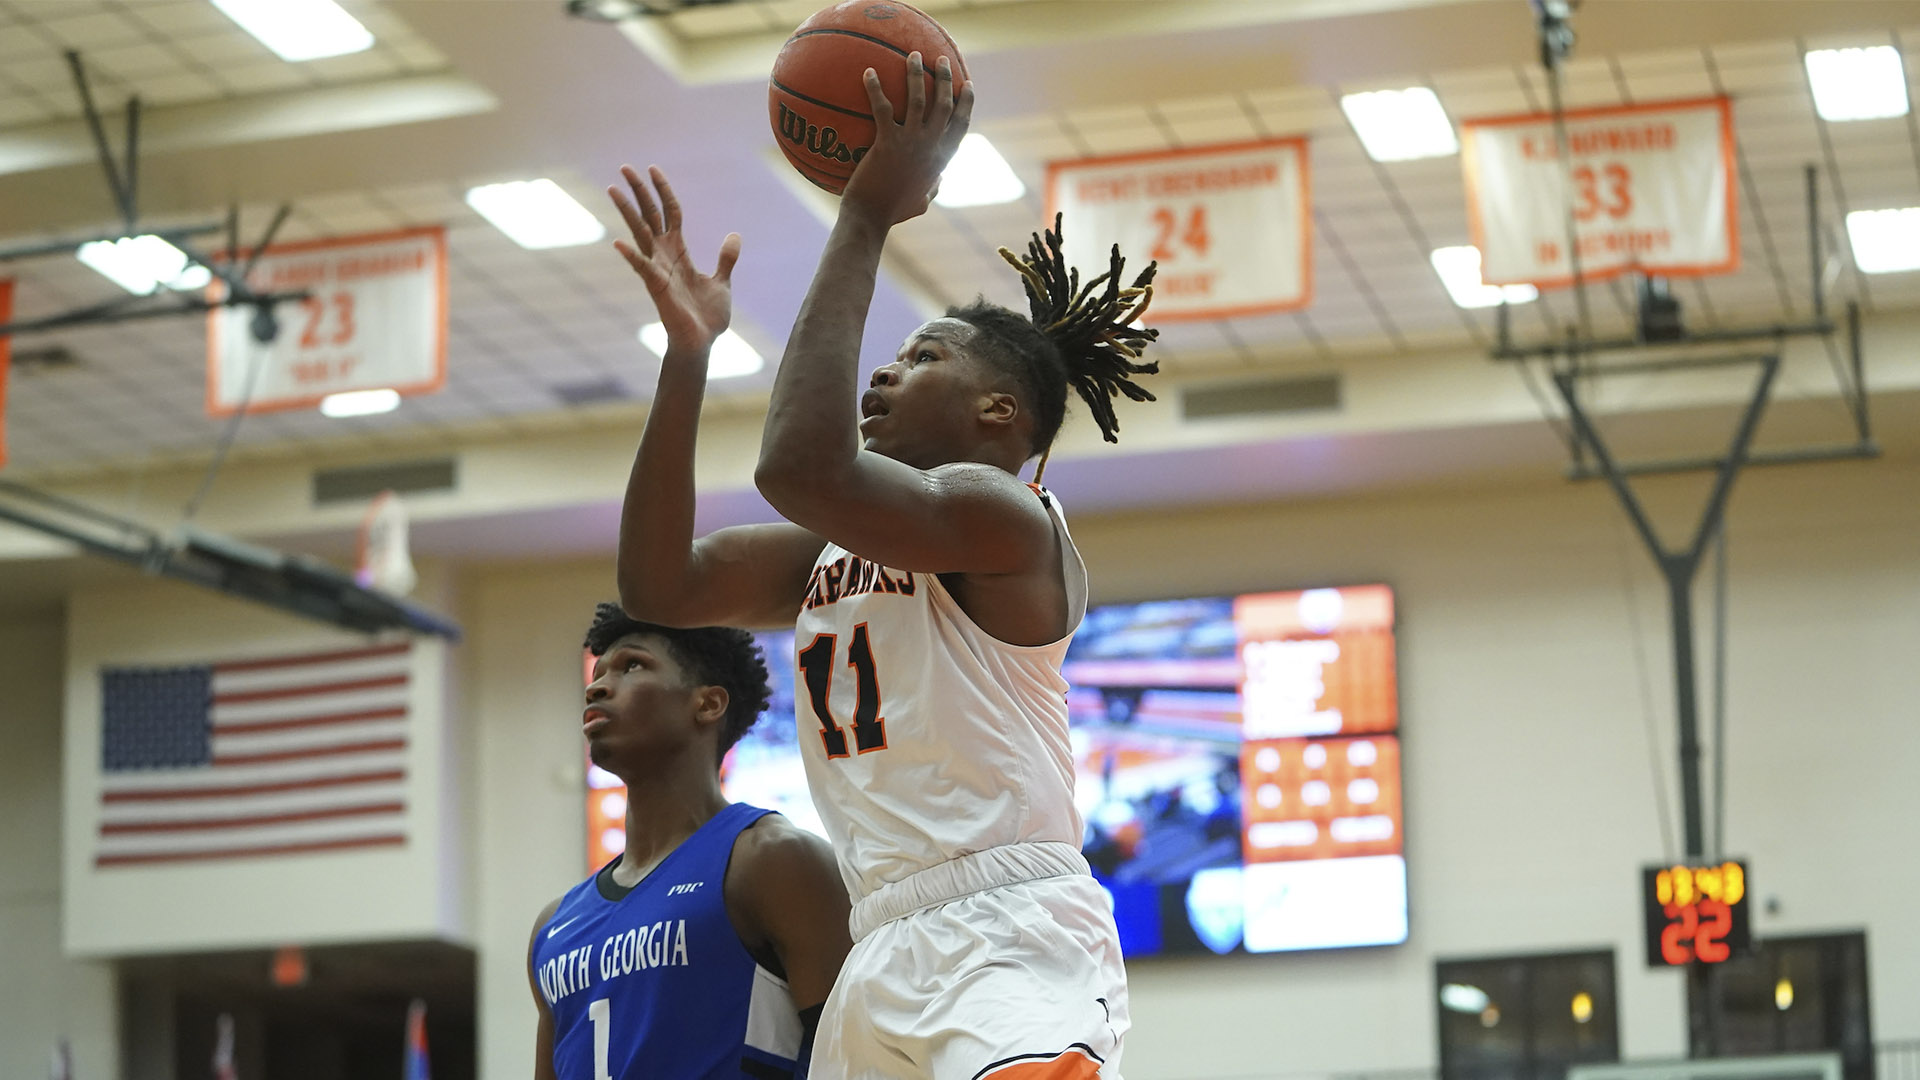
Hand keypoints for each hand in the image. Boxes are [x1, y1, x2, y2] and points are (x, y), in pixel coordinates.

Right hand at [608, 165, 741, 360]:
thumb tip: (734, 235)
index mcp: (678, 251)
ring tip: (612, 189)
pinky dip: (631, 256)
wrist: (702, 343)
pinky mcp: (657, 287)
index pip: (670, 212)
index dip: (663, 190)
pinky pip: (642, 269)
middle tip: (625, 167)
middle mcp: (664, 256)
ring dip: (627, 212)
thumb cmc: (707, 316)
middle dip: (638, 191)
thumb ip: (726, 258)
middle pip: (649, 215)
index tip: (652, 168)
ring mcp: (658, 269)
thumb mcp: (722, 281)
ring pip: (640, 233)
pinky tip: (618, 243)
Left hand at [840, 53, 972, 227]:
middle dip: (945, 79)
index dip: (966, 104)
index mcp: (940, 159)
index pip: (960, 126)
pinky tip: (868, 72)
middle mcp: (930, 147)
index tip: (967, 86)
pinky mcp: (887, 142)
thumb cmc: (892, 212)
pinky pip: (882, 108)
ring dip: (917, 74)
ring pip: (919, 99)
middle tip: (940, 60)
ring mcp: (910, 143)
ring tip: (912, 56)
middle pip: (945, 105)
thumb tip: (939, 183)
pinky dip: (876, 88)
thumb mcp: (921, 202)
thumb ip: (933, 189)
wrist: (871, 218)